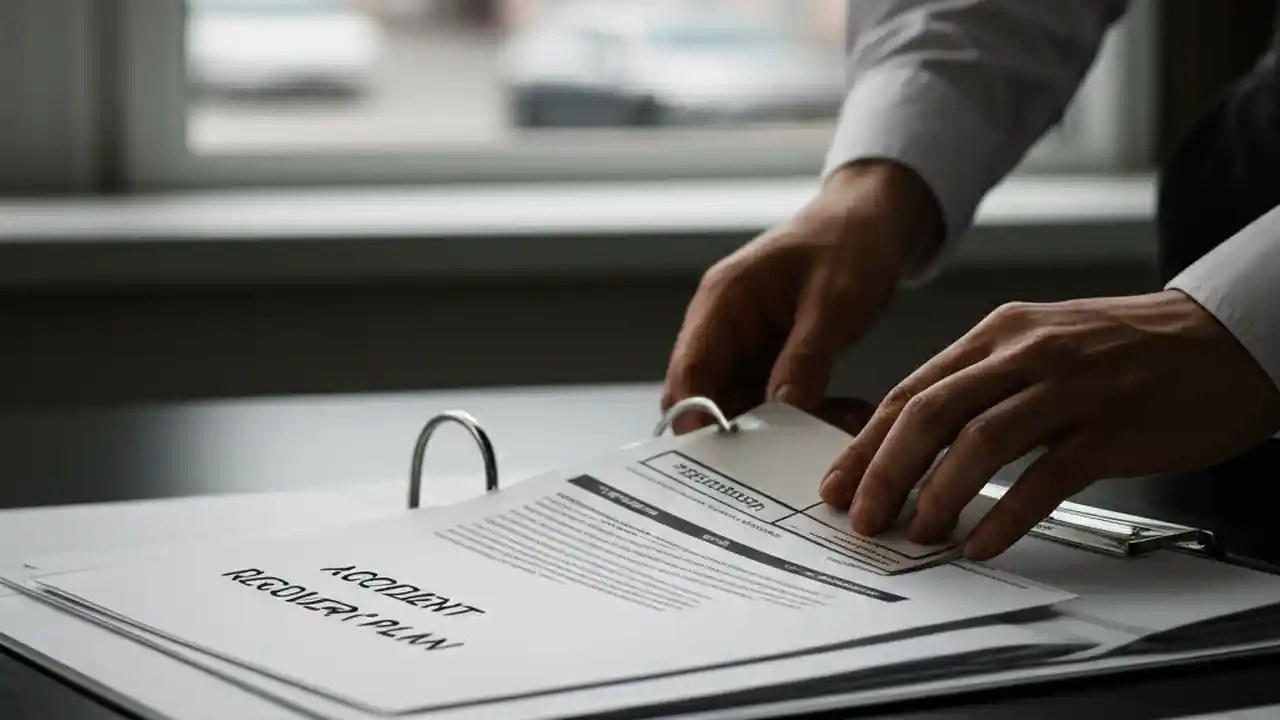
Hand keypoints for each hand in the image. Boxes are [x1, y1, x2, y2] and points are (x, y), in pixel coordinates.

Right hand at [660, 160, 943, 431]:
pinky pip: (774, 403)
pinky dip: (805, 414)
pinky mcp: (769, 359)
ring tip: (837, 425)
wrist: (873, 221)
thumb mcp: (834, 302)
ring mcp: (745, 346)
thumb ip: (806, 358)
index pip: (689, 370)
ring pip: (744, 408)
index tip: (717, 461)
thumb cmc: (848, 243)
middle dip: (744, 432)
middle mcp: (723, 327)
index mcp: (722, 301)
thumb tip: (781, 413)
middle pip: (708, 398)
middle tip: (787, 459)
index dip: (695, 416)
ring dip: (783, 428)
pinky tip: (844, 413)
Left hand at [819, 290, 1279, 559]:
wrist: (1223, 336)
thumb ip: (980, 383)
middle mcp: (1026, 353)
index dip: (866, 443)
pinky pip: (1047, 475)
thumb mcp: (1040, 344)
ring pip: (980, 441)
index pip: (911, 390)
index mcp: (999, 334)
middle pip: (931, 413)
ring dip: (939, 494)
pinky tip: (984, 541)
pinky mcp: (1112, 426)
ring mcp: (1070, 386)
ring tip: (918, 531)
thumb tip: (914, 440)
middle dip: (885, 471)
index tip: (838, 484)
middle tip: (864, 516)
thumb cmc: (1126, 349)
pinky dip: (1008, 514)